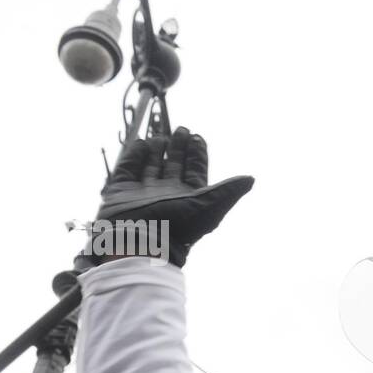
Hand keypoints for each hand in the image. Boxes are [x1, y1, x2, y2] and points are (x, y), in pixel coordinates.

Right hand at [86, 126, 253, 267]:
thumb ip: (229, 191)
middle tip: (182, 129)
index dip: (197, 154)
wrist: (141, 242)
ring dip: (158, 150)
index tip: (198, 137)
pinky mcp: (121, 191)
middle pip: (175, 165)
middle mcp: (167, 193)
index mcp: (188, 197)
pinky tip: (142, 143)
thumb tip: (250, 179)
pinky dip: (135, 155)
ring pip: (153, 165)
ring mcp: (144, 191)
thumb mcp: (210, 207)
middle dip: (179, 147)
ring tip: (162, 136)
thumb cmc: (178, 227)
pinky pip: (129, 168)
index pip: (195, 170)